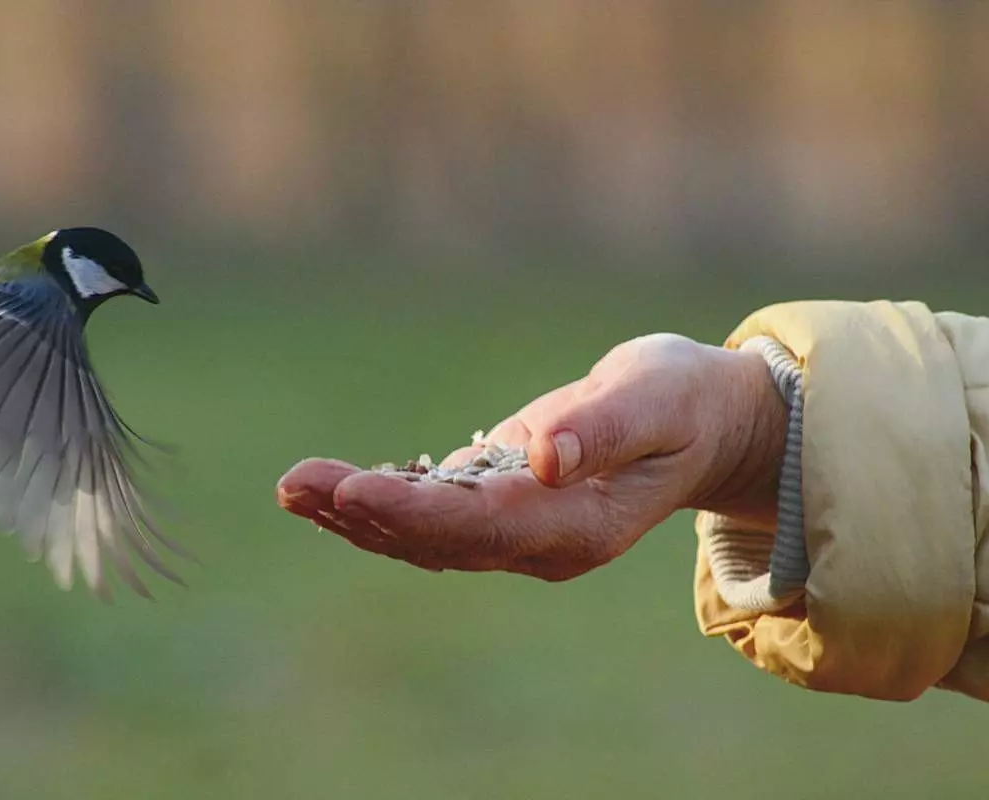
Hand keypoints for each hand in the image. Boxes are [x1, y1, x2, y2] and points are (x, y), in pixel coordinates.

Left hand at [276, 334, 786, 580]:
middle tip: (295, 483)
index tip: (353, 489)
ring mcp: (516, 533)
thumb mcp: (658, 403)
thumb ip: (607, 431)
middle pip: (439, 540)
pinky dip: (376, 503)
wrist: (695, 424)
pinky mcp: (499, 507)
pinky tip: (327, 488)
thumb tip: (545, 458)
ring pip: (423, 536)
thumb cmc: (682, 403)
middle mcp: (540, 543)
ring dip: (355, 514)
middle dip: (363, 513)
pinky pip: (429, 515)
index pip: (484, 527)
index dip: (415, 512)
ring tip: (293, 487)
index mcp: (580, 527)